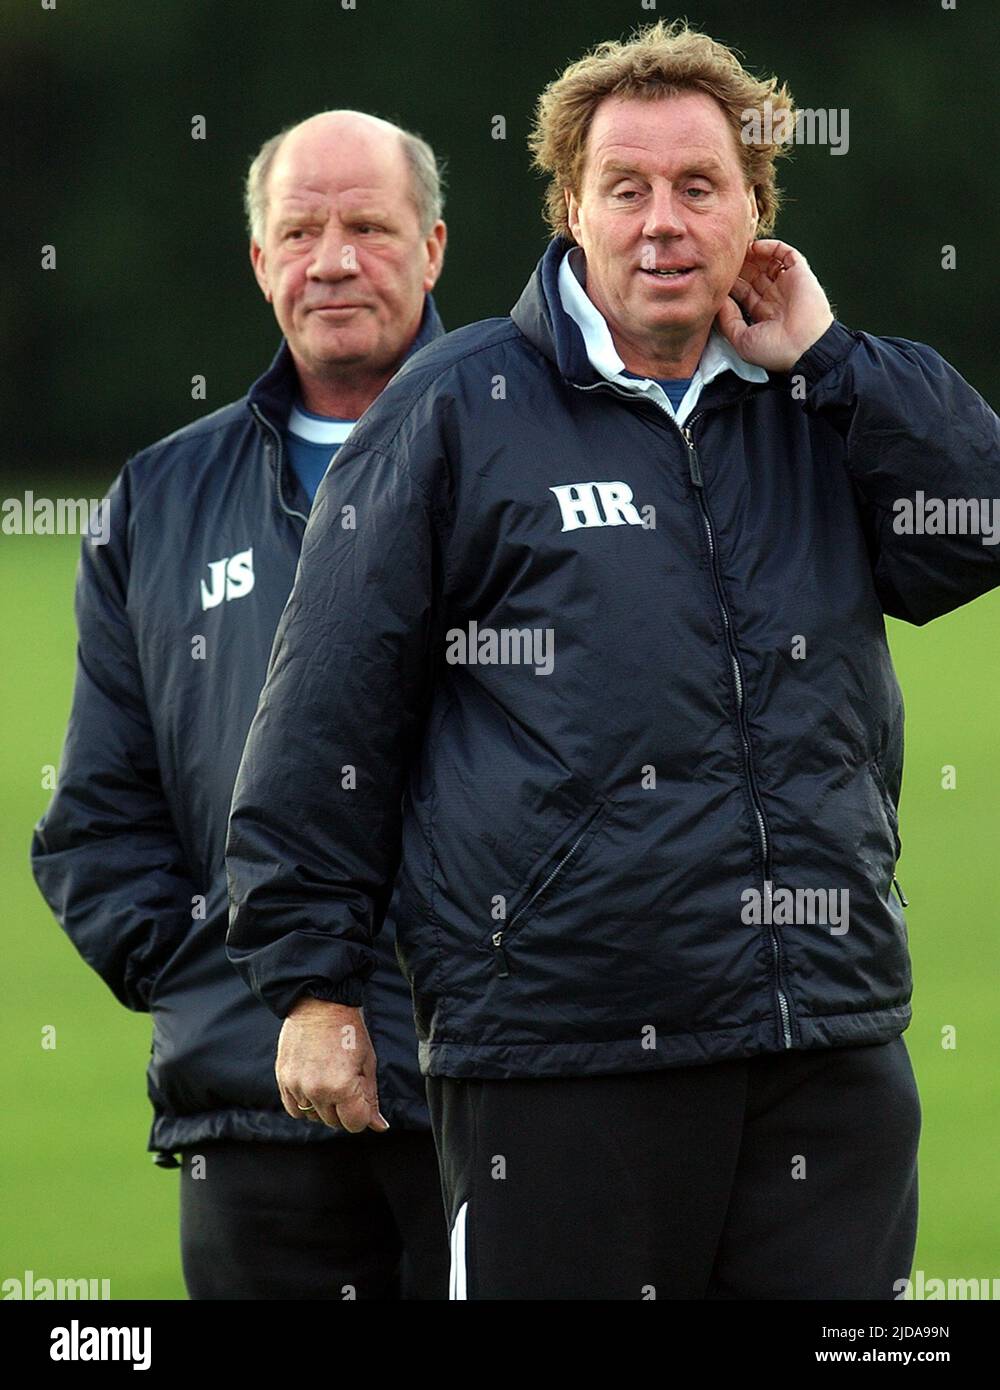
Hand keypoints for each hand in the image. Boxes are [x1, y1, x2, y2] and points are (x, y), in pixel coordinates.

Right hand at [276, 997, 389, 1132]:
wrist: (319, 1005)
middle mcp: (317, 1091)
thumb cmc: (348, 1031)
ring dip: (324, 1106)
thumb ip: (371, 1098)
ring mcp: (297, 1086)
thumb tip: (379, 1126)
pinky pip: (294, 1110)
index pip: (355, 1124)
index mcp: (342, 1087)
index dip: (363, 1114)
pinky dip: (305, 1104)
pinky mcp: (283, 1080)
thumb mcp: (367, 1063)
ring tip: (329, 1079)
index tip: (362, 1099)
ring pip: (314, 1117)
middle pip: (334, 1122)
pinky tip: (314, 1085)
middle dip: (344, 1109)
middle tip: (347, 1082)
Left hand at [715, 239, 833, 371]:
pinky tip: (755, 247)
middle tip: (724, 260)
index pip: (744, 293)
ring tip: (737, 250)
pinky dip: (771, 247)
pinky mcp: (800, 273)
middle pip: (754, 276)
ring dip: (752, 256)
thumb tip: (719, 301)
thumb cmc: (776, 351)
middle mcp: (775, 298)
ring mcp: (788, 285)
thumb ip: (727, 320)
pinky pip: (785, 253)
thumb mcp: (741, 340)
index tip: (716, 278)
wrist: (803, 347)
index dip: (730, 284)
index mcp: (764, 315)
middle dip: (739, 268)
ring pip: (768, 262)